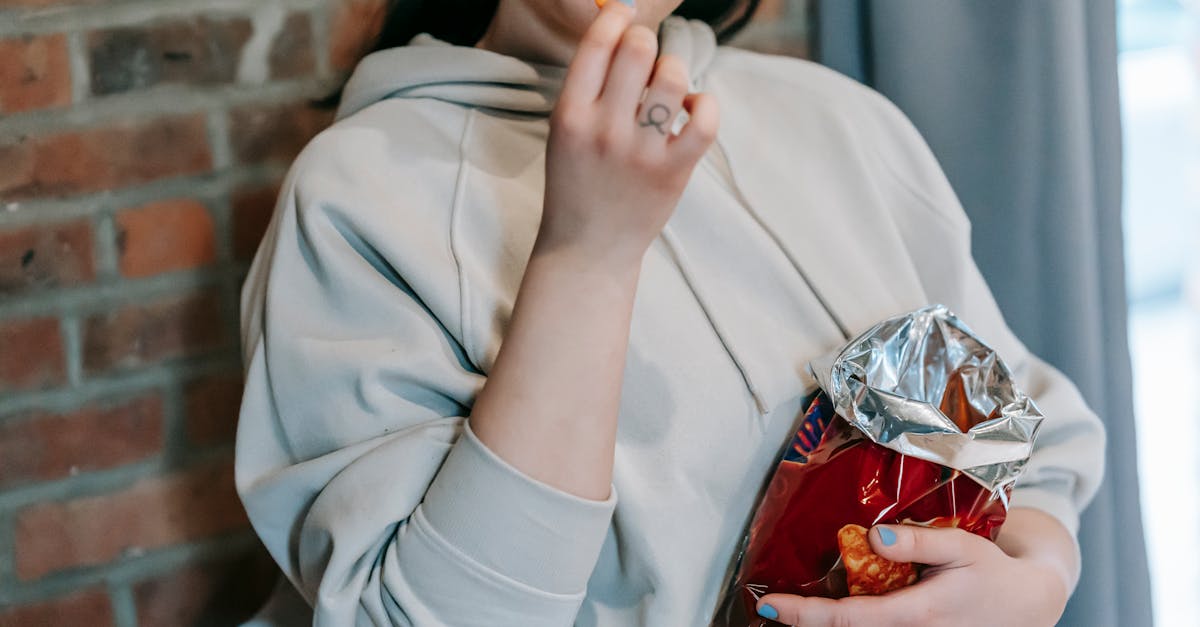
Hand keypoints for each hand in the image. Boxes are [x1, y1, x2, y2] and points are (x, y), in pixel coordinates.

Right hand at [536, 0, 719, 268]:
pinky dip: (705, 104)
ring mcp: (640, 153)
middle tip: (645, 54)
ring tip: (667, 86)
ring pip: (674, 78)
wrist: (587, 248)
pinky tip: (692, 110)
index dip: (617, 19)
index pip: (598, 43)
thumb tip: (626, 32)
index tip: (625, 16)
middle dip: (645, 40)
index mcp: (569, 114)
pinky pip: (706, 120)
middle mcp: (604, 130)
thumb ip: (589, 87)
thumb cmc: (577, 184)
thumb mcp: (565, 132)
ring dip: (674, 70)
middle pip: (638, 49)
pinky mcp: (673, 172)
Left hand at [756, 509, 1076, 625]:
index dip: (806, 614)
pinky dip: (847, 622)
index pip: (850, 618)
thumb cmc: (991, 572)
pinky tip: (826, 610)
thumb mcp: (962, 547)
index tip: (769, 604)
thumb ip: (920, 541)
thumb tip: (876, 536)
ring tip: (789, 609)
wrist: (1025, 606)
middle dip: (806, 623)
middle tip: (770, 606)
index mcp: (918, 614)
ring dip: (824, 624)